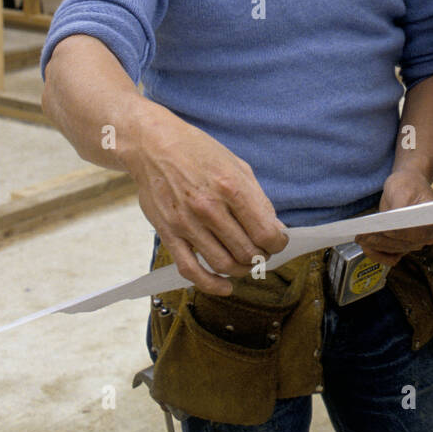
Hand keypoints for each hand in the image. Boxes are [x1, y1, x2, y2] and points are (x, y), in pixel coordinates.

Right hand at [129, 107, 288, 294]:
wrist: (153, 146)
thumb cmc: (198, 152)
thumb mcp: (237, 165)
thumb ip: (257, 199)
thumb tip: (275, 229)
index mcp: (231, 187)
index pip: (266, 232)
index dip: (278, 243)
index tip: (278, 242)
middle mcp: (209, 207)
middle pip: (247, 251)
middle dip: (262, 256)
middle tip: (263, 252)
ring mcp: (187, 223)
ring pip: (224, 264)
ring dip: (242, 270)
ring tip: (246, 263)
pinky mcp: (169, 234)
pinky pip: (191, 270)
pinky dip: (211, 285)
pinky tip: (225, 286)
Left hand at [355, 169, 432, 267]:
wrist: (406, 185)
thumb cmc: (407, 185)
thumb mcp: (402, 190)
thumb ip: (399, 209)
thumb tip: (392, 229)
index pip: (413, 232)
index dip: (396, 232)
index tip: (381, 231)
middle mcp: (427, 235)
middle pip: (402, 244)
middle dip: (381, 240)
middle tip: (361, 235)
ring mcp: (415, 242)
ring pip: (394, 250)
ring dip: (376, 246)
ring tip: (360, 239)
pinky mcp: (403, 245)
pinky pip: (391, 256)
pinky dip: (378, 253)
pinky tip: (367, 247)